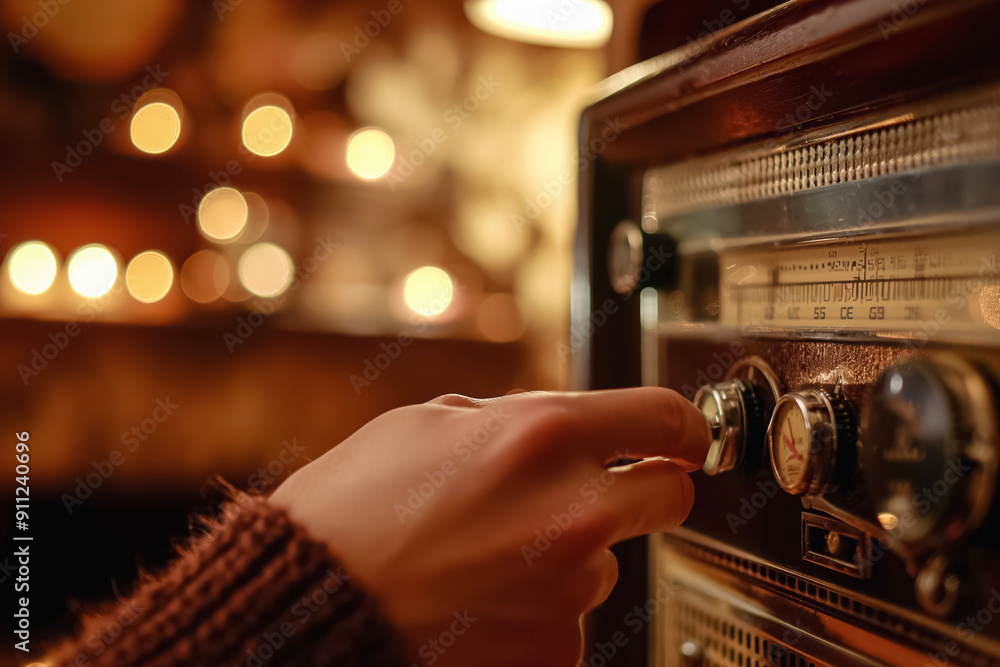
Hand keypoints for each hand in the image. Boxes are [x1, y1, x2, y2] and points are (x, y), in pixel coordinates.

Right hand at [268, 387, 709, 666]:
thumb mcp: (428, 423)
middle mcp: (575, 511)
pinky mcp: (557, 649)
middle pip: (672, 496)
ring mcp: (571, 589)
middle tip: (594, 493)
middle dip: (645, 489)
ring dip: (569, 555)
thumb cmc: (352, 510)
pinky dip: (540, 608)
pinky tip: (481, 598)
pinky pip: (572, 617)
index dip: (685, 425)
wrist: (312, 607)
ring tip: (487, 555)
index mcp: (543, 436)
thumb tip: (565, 427)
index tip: (688, 436)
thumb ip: (513, 419)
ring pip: (608, 562)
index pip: (665, 418)